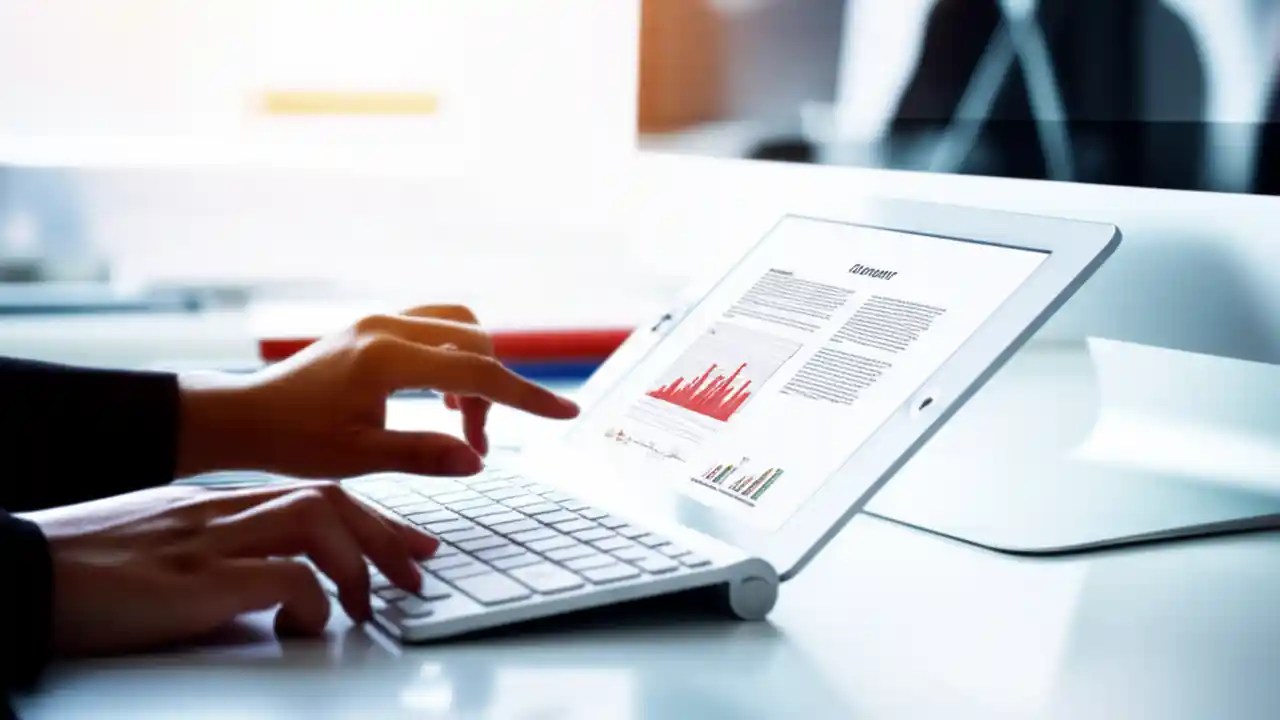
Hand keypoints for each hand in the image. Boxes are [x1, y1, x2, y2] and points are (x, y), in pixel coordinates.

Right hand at [24, 482, 436, 655]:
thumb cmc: (82, 569)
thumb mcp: (164, 551)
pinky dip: (312, 600)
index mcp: (215, 502)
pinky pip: (283, 577)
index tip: (407, 542)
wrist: (18, 572)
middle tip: (418, 572)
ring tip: (368, 604)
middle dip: (386, 534)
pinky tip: (311, 625)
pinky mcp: (193, 581)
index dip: (370, 517)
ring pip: (316, 519)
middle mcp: (220, 510)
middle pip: (329, 497)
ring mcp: (207, 540)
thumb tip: (270, 588)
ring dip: (357, 561)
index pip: (313, 492)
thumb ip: (218, 554)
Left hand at [177, 304, 578, 478]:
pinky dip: (454, 359)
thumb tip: (476, 461)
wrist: (244, 417)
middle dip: (491, 395)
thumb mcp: (359, 458)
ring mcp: (381, 322)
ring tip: (460, 422)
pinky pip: (436, 328)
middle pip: (475, 345)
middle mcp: (388, 328)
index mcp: (386, 358)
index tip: (564, 413)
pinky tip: (439, 399)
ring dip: (476, 371)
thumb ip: (423, 455)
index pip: (476, 373)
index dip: (525, 396)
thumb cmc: (292, 441)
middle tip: (475, 447)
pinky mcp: (375, 328)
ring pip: (460, 328)